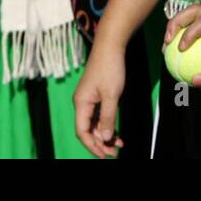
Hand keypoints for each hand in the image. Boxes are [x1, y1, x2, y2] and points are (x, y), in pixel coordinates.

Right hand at [73, 36, 126, 157]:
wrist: (110, 45)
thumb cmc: (110, 68)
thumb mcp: (112, 95)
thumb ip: (107, 117)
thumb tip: (104, 139)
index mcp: (81, 103)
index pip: (82, 132)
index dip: (91, 146)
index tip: (105, 155)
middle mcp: (82, 103)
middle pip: (88, 130)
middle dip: (100, 143)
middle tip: (115, 153)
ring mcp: (89, 99)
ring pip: (94, 123)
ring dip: (104, 135)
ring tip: (119, 144)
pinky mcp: (96, 95)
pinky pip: (99, 115)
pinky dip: (106, 124)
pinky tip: (116, 132)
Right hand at [163, 4, 200, 87]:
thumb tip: (194, 81)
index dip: (190, 31)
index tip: (181, 48)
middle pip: (196, 10)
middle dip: (178, 21)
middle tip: (166, 40)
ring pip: (197, 17)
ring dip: (180, 26)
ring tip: (168, 45)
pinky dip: (188, 37)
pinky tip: (178, 54)